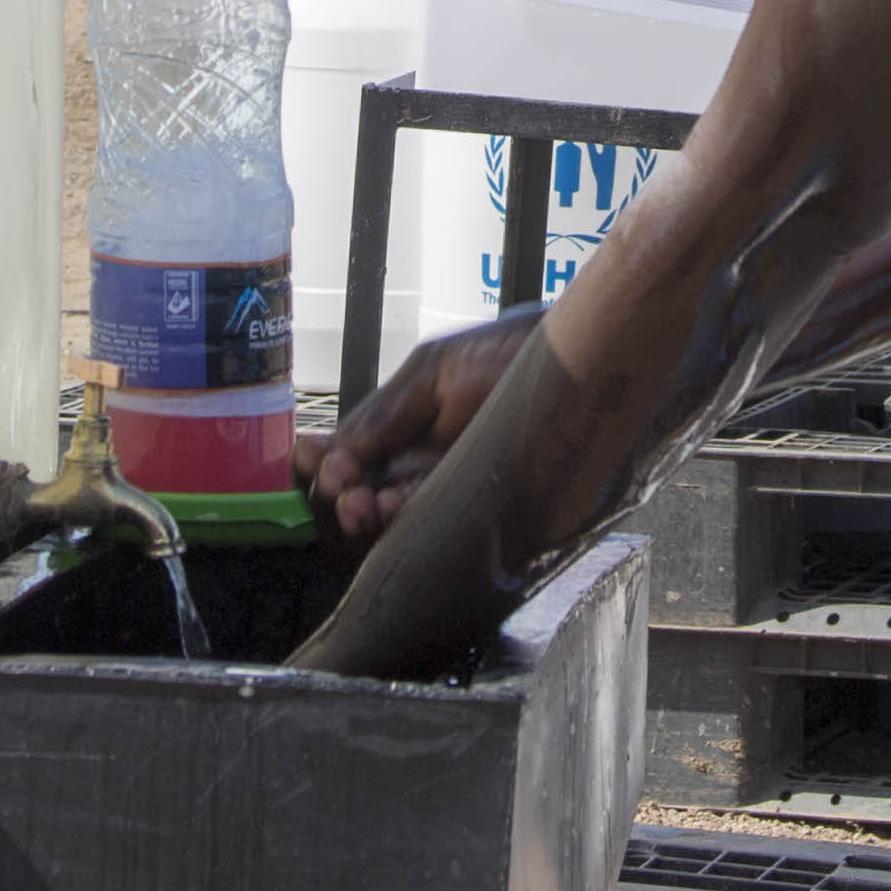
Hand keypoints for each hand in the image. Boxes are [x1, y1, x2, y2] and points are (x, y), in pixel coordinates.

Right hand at [297, 308, 544, 551]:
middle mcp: (408, 473)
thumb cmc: (506, 356)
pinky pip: (421, 535)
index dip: (313, 473)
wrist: (577, 362)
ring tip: (365, 503)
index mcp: (392, 436)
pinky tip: (391, 507)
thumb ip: (382, 415)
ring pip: (377, 532)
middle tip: (346, 491)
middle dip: (332, 506)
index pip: (335, 469)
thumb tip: (324, 457)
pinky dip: (398, 526)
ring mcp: (438, 498)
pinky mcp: (472, 518)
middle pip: (346, 510)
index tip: (313, 463)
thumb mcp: (433, 372)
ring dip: (359, 522)